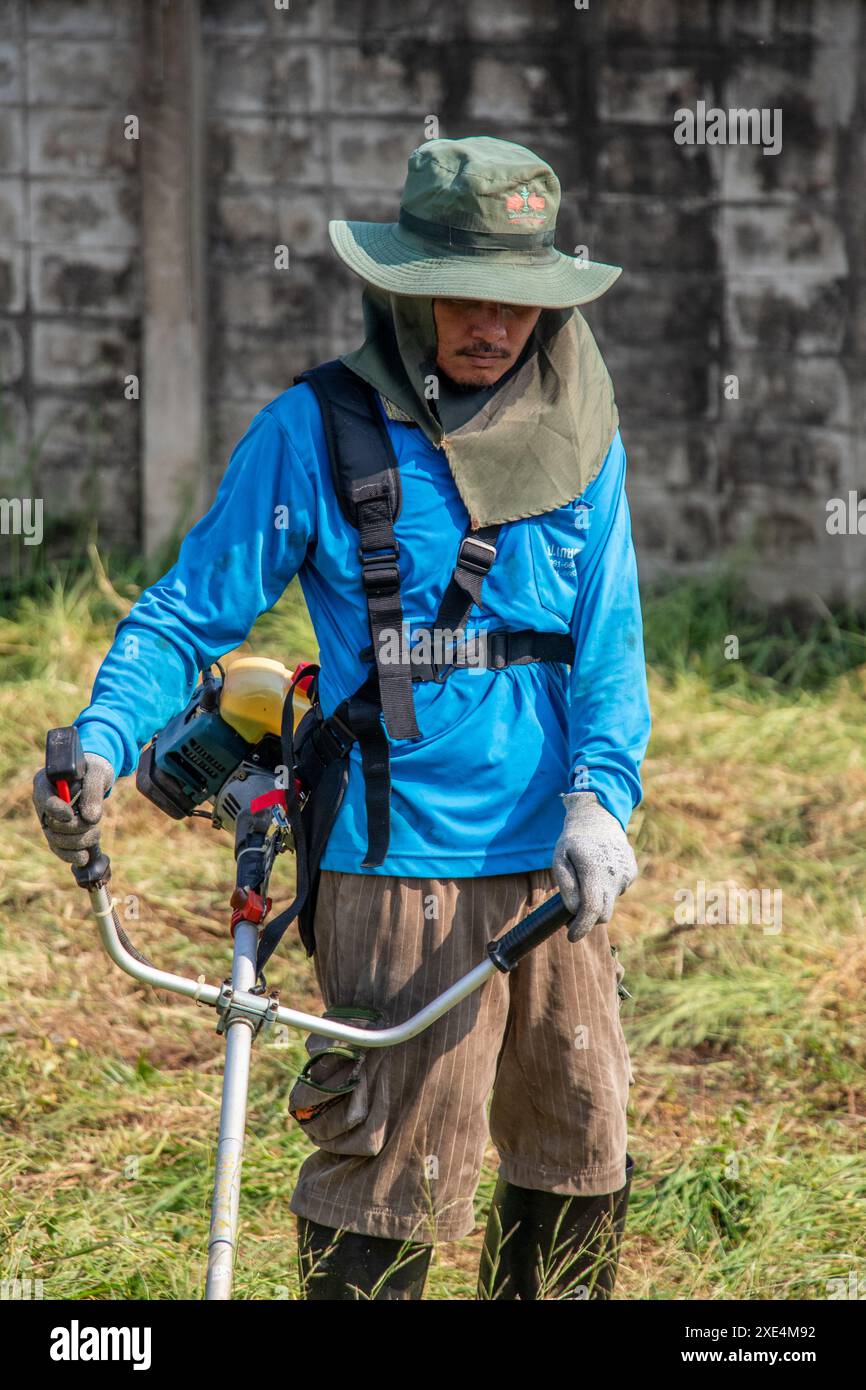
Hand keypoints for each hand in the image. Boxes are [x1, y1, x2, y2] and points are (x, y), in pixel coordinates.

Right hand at [32, 753, 114, 865]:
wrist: (93, 775)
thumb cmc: (93, 769)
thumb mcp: (97, 772)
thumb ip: (93, 790)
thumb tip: (91, 819)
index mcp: (45, 782)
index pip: (45, 801)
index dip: (57, 810)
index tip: (71, 815)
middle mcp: (42, 802)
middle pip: (52, 824)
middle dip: (75, 829)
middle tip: (95, 826)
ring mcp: (48, 819)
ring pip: (55, 839)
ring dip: (77, 843)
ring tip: (96, 835)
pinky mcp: (56, 831)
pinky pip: (58, 848)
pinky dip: (71, 855)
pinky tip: (84, 857)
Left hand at [552, 791, 637, 942]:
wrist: (599, 818)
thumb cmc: (573, 841)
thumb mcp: (559, 859)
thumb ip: (566, 886)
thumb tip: (573, 911)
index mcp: (593, 869)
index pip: (591, 909)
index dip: (581, 927)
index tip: (571, 937)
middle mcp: (614, 873)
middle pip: (603, 913)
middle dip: (588, 919)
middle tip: (572, 912)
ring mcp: (627, 873)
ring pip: (610, 903)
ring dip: (597, 900)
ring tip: (587, 878)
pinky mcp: (632, 873)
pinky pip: (617, 892)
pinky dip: (606, 889)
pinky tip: (600, 870)